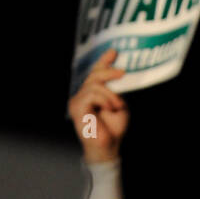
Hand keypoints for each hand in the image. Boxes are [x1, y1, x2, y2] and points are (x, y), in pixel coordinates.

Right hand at [67, 47, 129, 162]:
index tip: (114, 51)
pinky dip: (104, 100)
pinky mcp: (76, 107)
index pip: (95, 73)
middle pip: (94, 75)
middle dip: (109, 71)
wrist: (108, 147)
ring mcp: (77, 100)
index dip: (103, 61)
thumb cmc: (113, 129)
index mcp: (92, 94)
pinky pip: (92, 94)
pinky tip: (109, 109)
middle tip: (123, 73)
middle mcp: (82, 95)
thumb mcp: (119, 104)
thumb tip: (120, 73)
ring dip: (110, 94)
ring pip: (94, 85)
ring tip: (116, 106)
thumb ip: (116, 90)